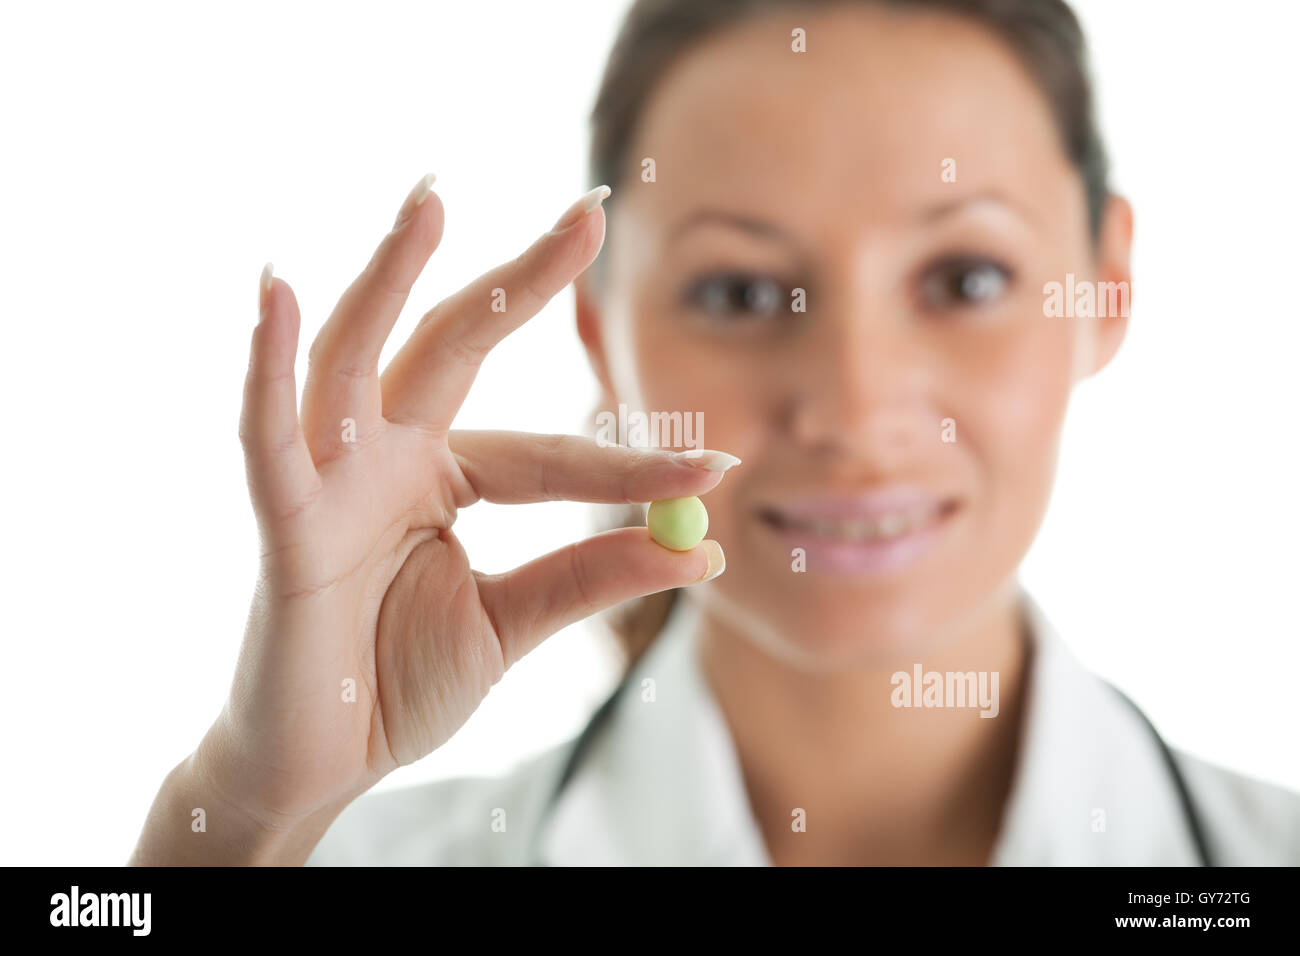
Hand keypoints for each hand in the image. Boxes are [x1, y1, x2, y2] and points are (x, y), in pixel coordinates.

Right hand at [198, 177, 730, 839]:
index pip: (550, 453)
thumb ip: (590, 578)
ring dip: (389, 278)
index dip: (631, 467)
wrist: (321, 766)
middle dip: (517, 280)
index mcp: (443, 479)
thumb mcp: (514, 624)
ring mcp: (331, 483)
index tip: (717, 465)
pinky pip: (268, 441)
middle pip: (452, 348)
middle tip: (589, 212)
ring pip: (360, 360)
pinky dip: (267, 370)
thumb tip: (702, 549)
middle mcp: (386, 459)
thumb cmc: (397, 685)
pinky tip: (278, 296)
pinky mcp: (283, 526)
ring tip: (432, 202)